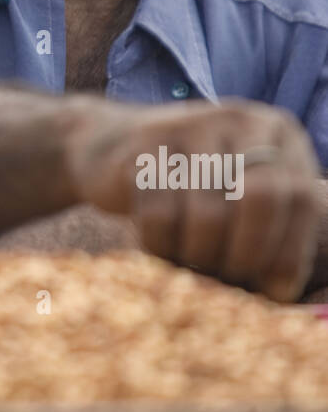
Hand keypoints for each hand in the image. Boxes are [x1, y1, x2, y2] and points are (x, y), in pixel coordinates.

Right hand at [65, 99, 319, 300]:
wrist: (112, 146)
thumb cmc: (191, 186)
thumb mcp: (240, 194)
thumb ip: (270, 233)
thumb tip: (280, 293)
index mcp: (277, 130)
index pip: (300, 196)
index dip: (289, 251)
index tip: (274, 292)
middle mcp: (239, 117)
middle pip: (261, 199)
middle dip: (245, 254)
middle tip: (227, 278)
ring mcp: (189, 125)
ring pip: (208, 215)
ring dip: (199, 257)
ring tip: (191, 263)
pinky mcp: (143, 145)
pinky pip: (159, 217)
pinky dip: (161, 248)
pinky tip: (160, 248)